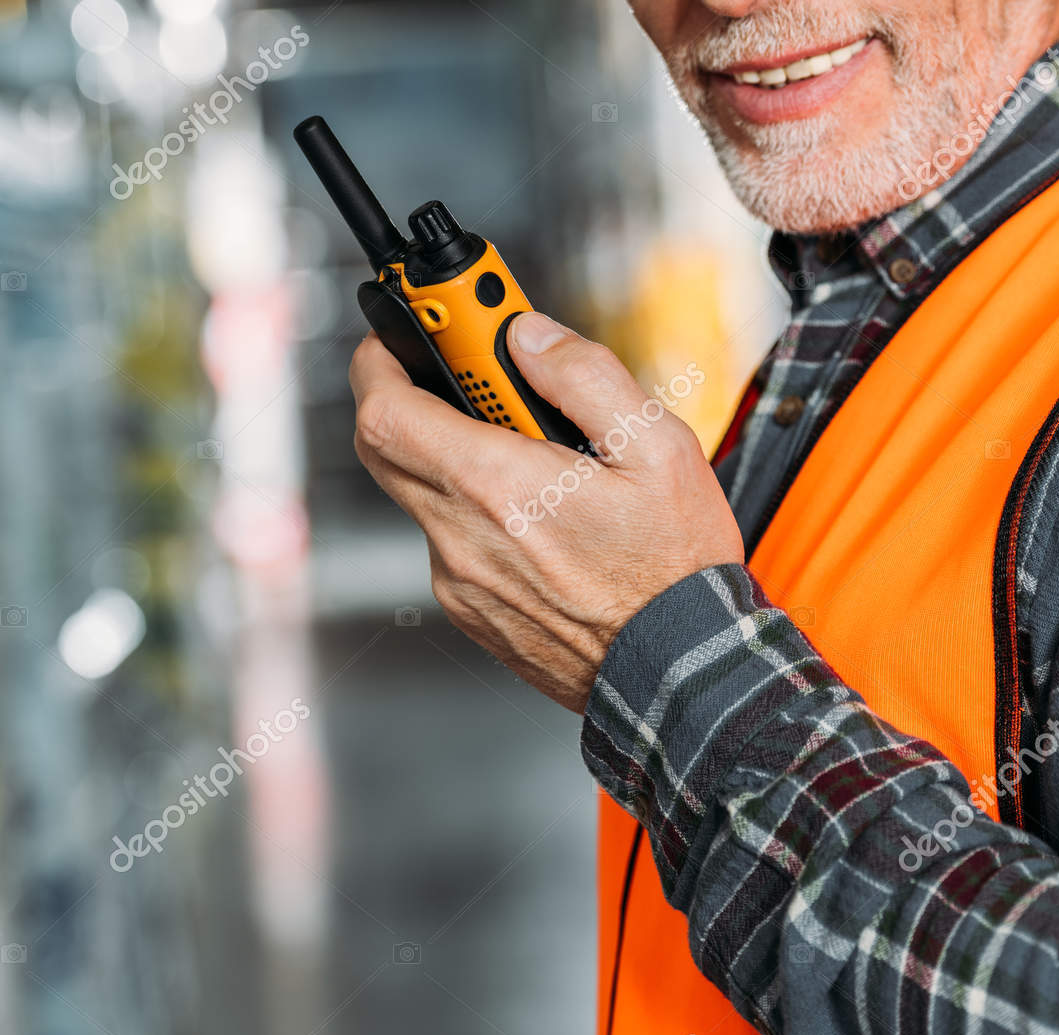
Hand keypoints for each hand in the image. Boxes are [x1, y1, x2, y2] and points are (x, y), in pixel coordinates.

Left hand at [348, 312, 743, 712]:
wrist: (679, 677)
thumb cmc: (675, 572)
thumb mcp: (658, 449)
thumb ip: (584, 377)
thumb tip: (528, 338)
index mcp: (497, 488)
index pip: (384, 411)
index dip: (379, 361)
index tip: (404, 333)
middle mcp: (461, 538)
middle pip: (385, 448)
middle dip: (409, 397)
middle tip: (463, 375)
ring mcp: (460, 581)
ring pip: (425, 495)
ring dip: (460, 460)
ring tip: (538, 459)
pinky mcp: (472, 612)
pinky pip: (452, 542)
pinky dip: (479, 513)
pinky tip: (543, 517)